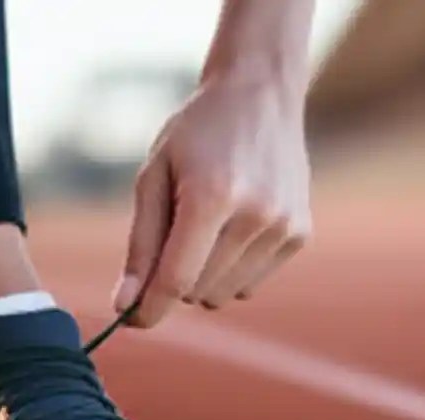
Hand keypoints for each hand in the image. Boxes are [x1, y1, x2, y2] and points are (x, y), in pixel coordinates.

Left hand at [115, 76, 311, 326]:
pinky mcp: (300, 234)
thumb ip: (141, 244)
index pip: (175, 279)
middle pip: (197, 291)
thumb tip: (125, 305)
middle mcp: (255, 215)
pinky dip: (231, 270)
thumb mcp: (154, 177)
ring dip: (203, 278)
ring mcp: (284, 226)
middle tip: (169, 241)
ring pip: (224, 295)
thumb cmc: (196, 134)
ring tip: (203, 227)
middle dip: (173, 282)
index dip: (148, 308)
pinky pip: (250, 285)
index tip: (130, 320)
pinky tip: (232, 227)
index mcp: (212, 195)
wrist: (261, 93)